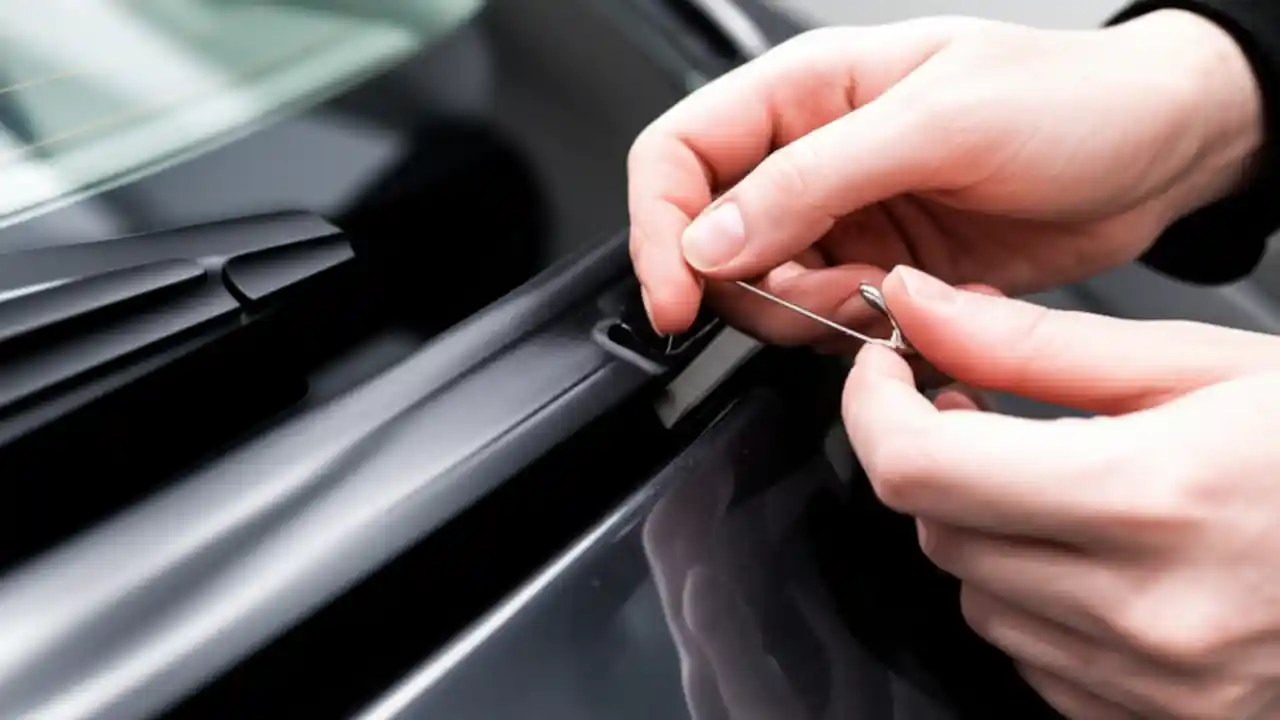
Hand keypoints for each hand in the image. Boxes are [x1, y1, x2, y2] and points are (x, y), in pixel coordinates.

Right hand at [628, 10, 1261, 346]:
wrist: (1162, 153)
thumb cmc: (1071, 101)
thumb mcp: (938, 124)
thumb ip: (810, 180)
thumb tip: (709, 239)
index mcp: (806, 93)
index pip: (679, 154)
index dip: (660, 228)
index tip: (676, 296)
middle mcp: (811, 157)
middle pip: (711, 241)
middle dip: (754, 288)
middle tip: (833, 289)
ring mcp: (844, 219)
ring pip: (765, 294)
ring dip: (815, 315)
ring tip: (890, 291)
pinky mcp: (879, 271)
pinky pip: (826, 322)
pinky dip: (859, 334)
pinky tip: (916, 305)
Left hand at [845, 266, 1279, 718]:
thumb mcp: (1197, 364)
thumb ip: (1033, 347)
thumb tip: (919, 307)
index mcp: (1153, 499)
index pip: (919, 470)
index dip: (872, 410)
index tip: (883, 371)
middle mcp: (1145, 610)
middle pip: (937, 532)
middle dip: (934, 461)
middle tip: (975, 412)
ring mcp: (1152, 685)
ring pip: (976, 597)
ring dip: (984, 530)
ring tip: (1060, 482)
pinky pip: (1029, 656)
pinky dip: (1032, 599)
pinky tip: (1097, 556)